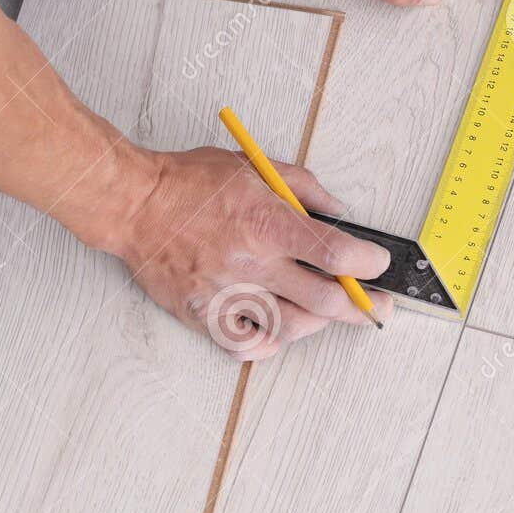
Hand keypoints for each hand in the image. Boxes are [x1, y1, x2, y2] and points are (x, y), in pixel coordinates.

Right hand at [109, 146, 392, 359]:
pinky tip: (279, 327)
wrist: (134, 205)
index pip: (337, 253)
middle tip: (378, 307)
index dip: (369, 263)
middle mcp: (252, 262)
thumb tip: (339, 213)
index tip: (379, 264)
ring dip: (319, 321)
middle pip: (326, 301)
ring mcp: (229, 293)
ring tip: (324, 309)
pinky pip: (249, 346)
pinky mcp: (206, 314)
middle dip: (364, 307)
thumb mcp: (255, 166)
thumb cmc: (190, 184)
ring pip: (293, 327)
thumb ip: (304, 188)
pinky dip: (271, 342)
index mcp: (268, 223)